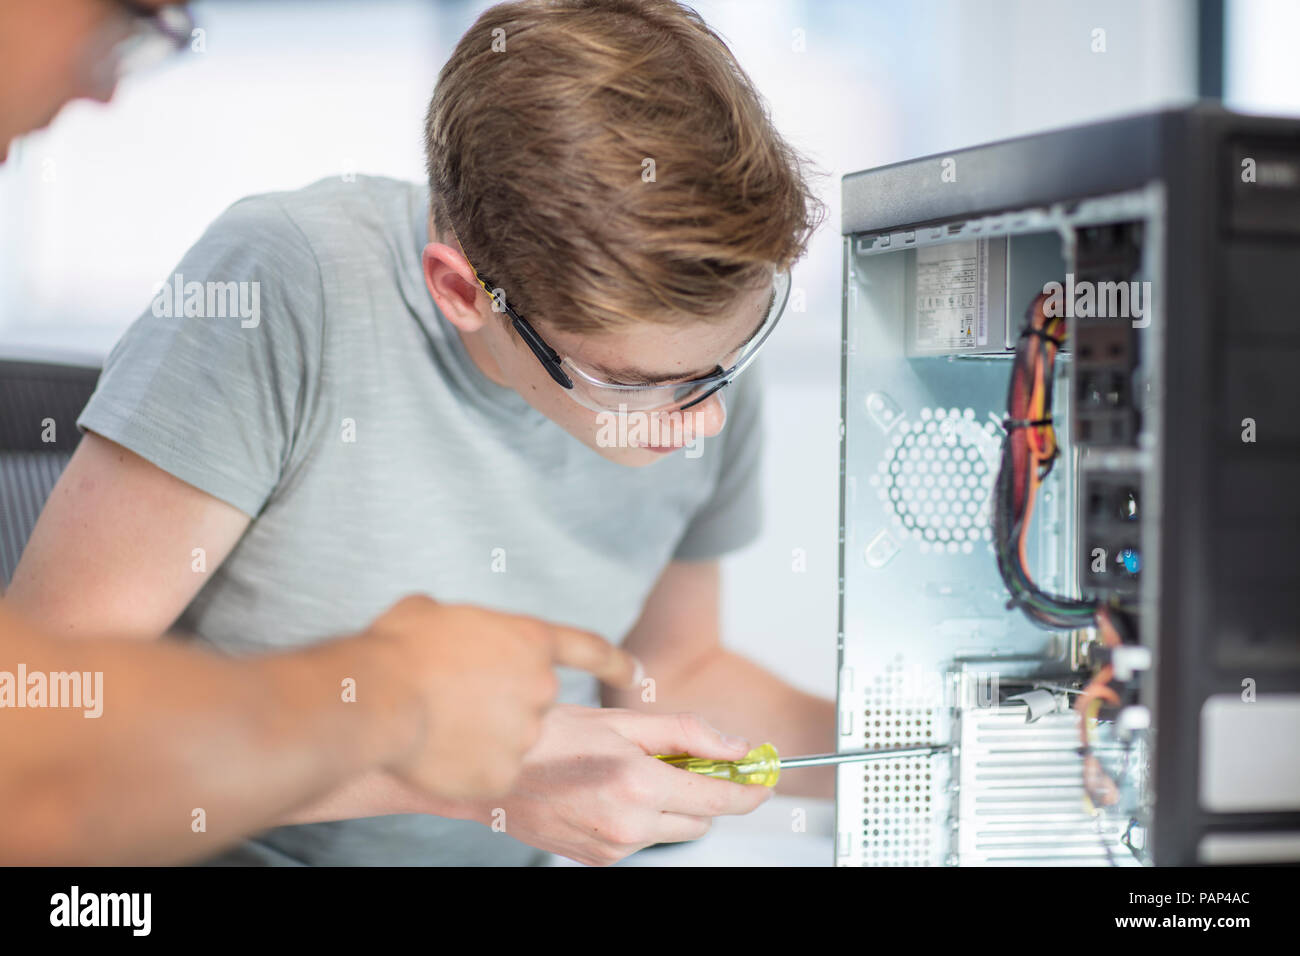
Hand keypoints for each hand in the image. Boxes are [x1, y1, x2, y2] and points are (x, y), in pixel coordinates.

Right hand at [361, 595, 640, 800]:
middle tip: (461, 700)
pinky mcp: (504, 775)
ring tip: (442, 725)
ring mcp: (526, 735)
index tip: (634, 673)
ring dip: (486, 734)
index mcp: (532, 640)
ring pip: (515, 739)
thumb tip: (451, 629)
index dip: (616, 662)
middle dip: (507, 703)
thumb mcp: (434, 613)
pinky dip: (471, 767)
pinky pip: (494, 772)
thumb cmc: (400, 649)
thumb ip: (466, 625)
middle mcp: (540, 688)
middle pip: (538, 701)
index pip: (592, 650)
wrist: (379, 699)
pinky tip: (442, 753)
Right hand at [469, 705, 771, 865]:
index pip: (719, 799)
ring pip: (671, 832)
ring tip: (630, 772)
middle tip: (682, 761)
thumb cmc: (549, 738)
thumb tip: (735, 746)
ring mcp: (613, 848)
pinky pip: (641, 841)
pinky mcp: (599, 862)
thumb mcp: (622, 719)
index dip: (749, 790)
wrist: (491, 775)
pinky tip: (610, 792)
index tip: (764, 781)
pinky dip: (639, 819)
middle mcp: (629, 824)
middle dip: (701, 792)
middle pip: (701, 821)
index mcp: (638, 783)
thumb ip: (687, 733)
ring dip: (668, 805)